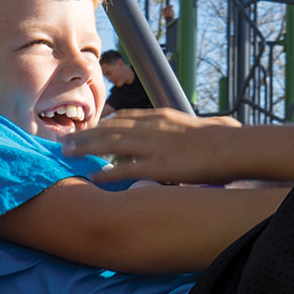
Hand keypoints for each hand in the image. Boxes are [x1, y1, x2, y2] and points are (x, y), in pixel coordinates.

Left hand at [63, 108, 240, 184]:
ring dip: (86, 147)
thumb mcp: (189, 127)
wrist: (228, 146)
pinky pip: (124, 169)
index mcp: (158, 117)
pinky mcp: (156, 166)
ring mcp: (151, 146)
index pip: (124, 118)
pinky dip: (106, 172)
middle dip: (85, 133)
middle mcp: (150, 128)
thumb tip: (167, 140)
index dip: (103, 124)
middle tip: (65, 139)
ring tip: (67, 152)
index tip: (88, 128)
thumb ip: (172, 131)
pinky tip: (92, 176)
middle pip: (109, 129)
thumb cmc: (216, 139)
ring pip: (109, 144)